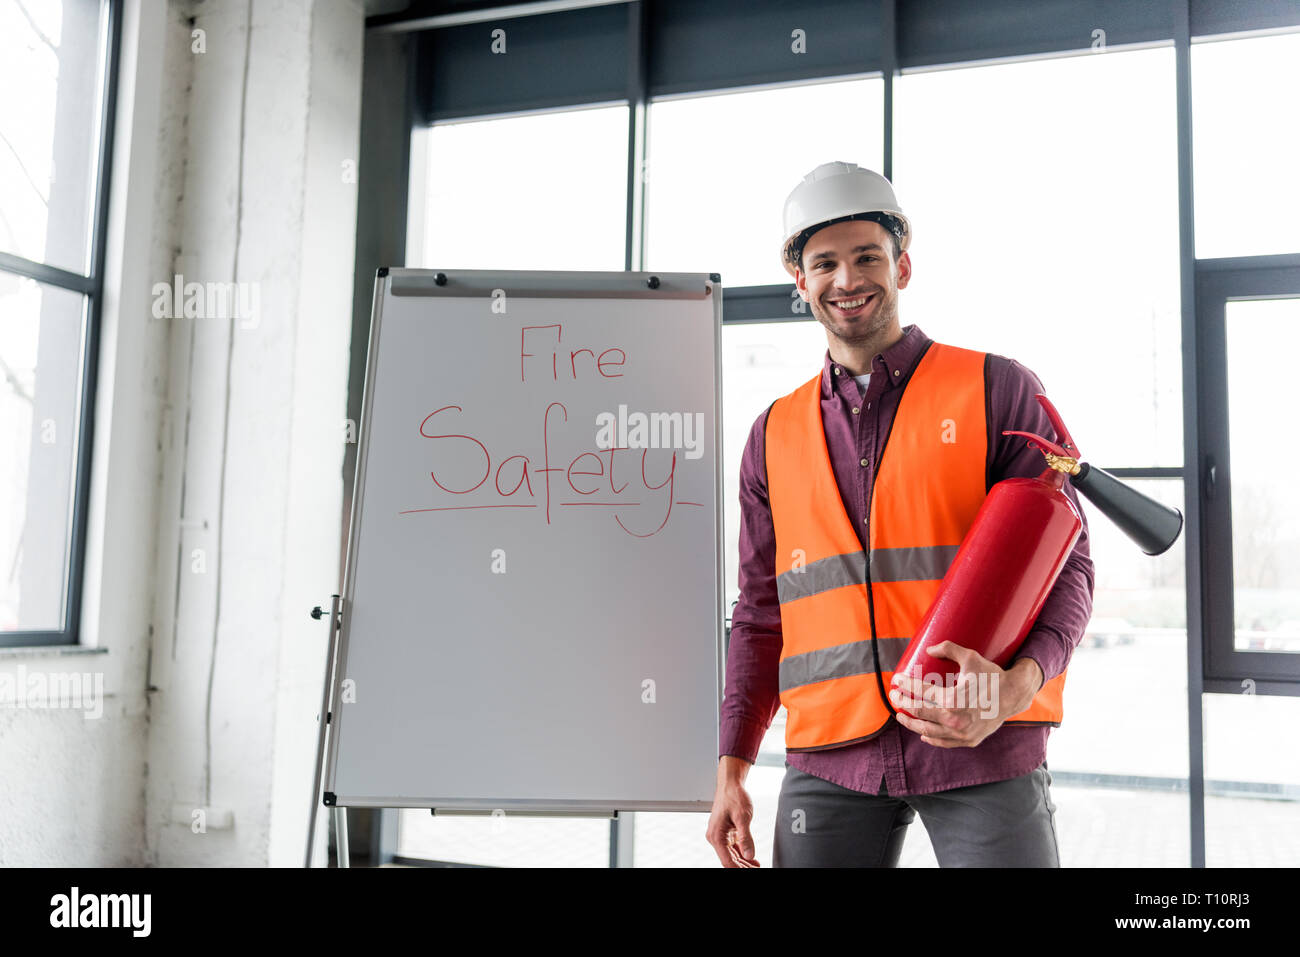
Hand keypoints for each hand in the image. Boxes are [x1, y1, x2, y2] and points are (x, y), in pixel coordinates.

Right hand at [705, 758, 760, 867]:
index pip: (727, 861)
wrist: (730, 784)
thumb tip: (749, 855)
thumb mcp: (742, 817)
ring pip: (731, 855)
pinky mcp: (725, 832)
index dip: (739, 869)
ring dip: (743, 862)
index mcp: (716, 835)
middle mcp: (715, 837)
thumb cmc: (734, 796)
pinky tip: (752, 859)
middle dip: (742, 867)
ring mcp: (720, 835)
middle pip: (729, 860)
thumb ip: (746, 838)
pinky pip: (733, 847)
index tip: (751, 871)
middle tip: (757, 869)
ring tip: (756, 866)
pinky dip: (742, 853)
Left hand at [888, 641, 1042, 748]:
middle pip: (919, 713)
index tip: (896, 680)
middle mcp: (954, 719)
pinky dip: (931, 738)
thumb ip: (948, 649)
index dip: (905, 685)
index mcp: (952, 699)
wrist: (1014, 696)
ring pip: (927, 731)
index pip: (920, 692)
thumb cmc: (991, 675)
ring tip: (901, 715)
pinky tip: (922, 733)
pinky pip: (944, 742)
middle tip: (895, 695)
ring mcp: (961, 733)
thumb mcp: (971, 657)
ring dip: (911, 723)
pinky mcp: (968, 740)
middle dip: (902, 703)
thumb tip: (927, 649)